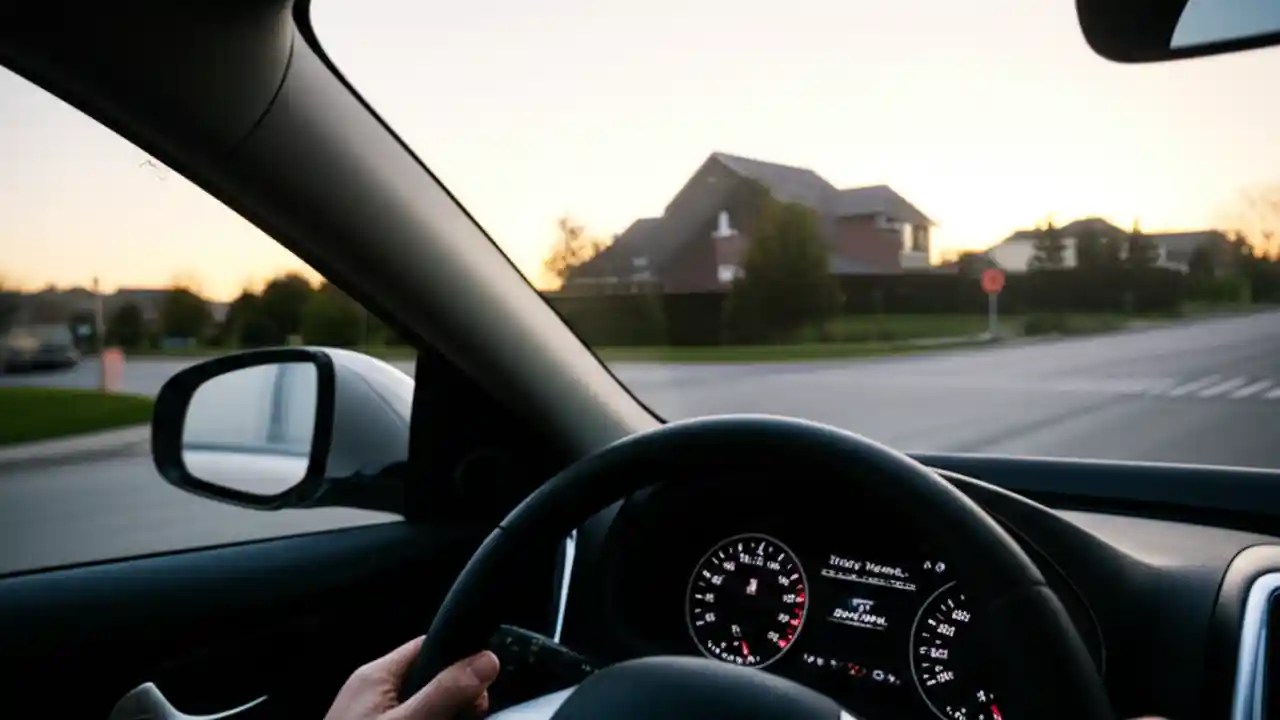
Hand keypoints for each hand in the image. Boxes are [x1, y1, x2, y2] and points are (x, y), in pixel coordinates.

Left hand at [324, 636, 499, 719]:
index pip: (427, 647)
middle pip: (430, 681)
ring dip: (442, 719)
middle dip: (456, 701)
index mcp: (376, 676)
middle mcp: (373, 693)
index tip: (480, 688)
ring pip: (424, 709)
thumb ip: (444, 693)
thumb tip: (487, 660)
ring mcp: (372, 718)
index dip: (459, 661)